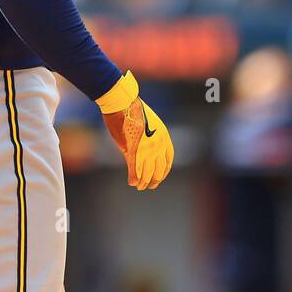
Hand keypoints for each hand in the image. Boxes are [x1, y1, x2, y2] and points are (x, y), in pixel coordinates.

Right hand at [96, 71, 173, 190]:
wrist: (122, 104)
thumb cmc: (132, 110)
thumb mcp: (149, 122)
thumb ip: (151, 136)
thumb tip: (146, 145)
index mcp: (164, 137)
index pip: (168, 160)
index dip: (164, 171)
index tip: (160, 177)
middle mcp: (158, 146)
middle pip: (159, 170)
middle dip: (154, 180)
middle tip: (150, 186)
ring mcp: (146, 150)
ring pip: (147, 174)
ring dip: (143, 182)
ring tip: (139, 186)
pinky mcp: (132, 153)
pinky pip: (135, 171)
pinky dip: (133, 179)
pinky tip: (131, 182)